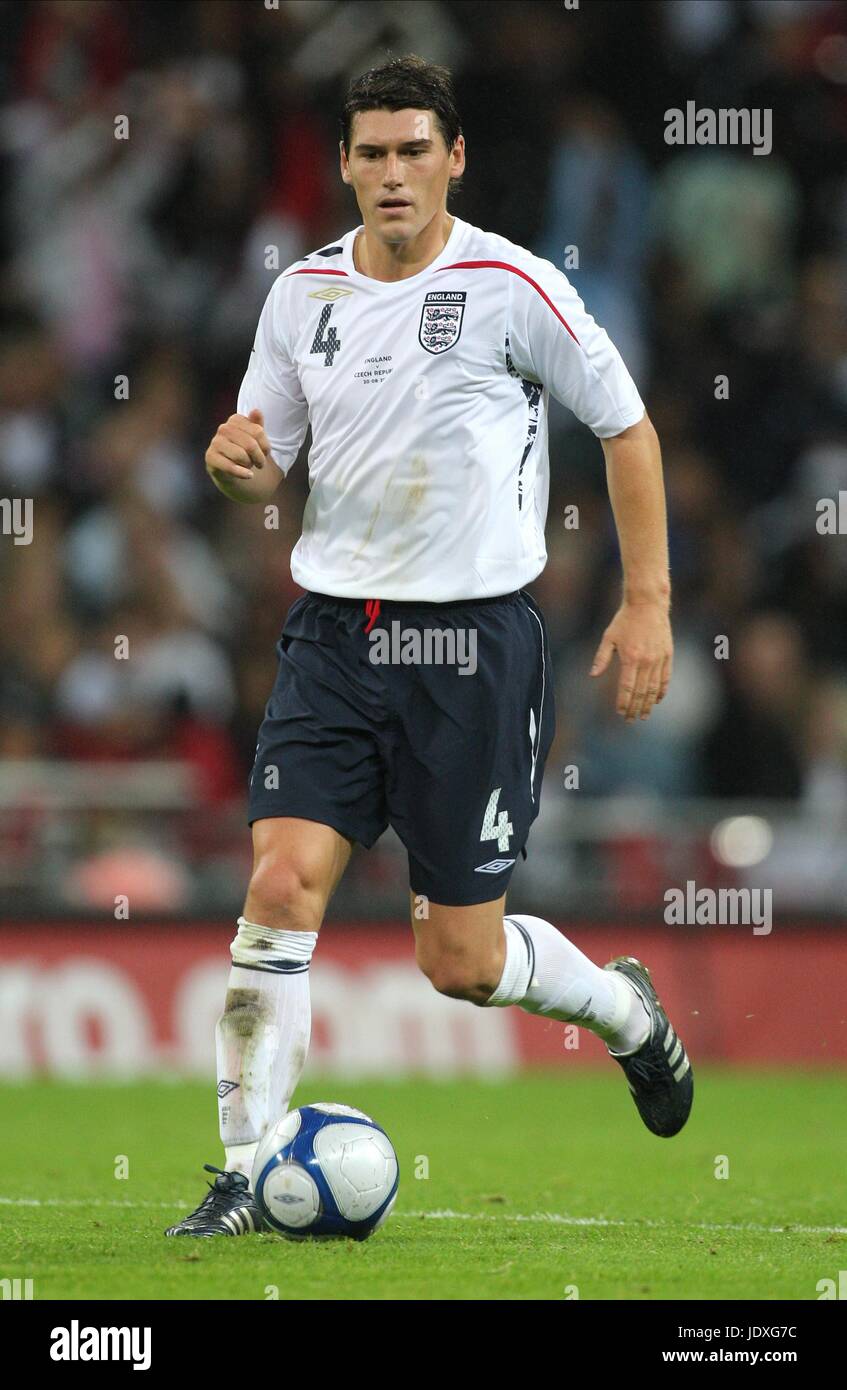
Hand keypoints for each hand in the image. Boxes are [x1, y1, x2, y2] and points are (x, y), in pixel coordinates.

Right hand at [205, 409, 271, 481]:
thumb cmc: (244, 450)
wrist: (230, 468)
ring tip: (248, 465)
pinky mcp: (210, 457)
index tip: (264, 453)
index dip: (266, 446)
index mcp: (235, 419)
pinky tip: (248, 475)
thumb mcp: (255, 437)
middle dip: (259, 458)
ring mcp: (215, 442)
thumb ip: (257, 424)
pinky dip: (242, 473)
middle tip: (259, 463)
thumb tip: (256, 411)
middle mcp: (223, 428)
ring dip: (249, 465)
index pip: (258, 432)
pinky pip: (230, 467)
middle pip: (251, 445)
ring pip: (241, 456)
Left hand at [590, 600, 672, 721]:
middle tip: (632, 720)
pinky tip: (657, 700)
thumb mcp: (608, 637)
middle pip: (641, 692)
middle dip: (636, 708)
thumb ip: (601, 658)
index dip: (624, 703)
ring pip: (654, 688)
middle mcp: (646, 661)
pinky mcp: (668, 654)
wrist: (647, 604)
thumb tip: (592, 675)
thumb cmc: (624, 620)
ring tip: (645, 715)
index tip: (621, 714)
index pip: (626, 688)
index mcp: (630, 658)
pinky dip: (662, 690)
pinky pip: (666, 677)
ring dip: (649, 704)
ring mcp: (659, 658)